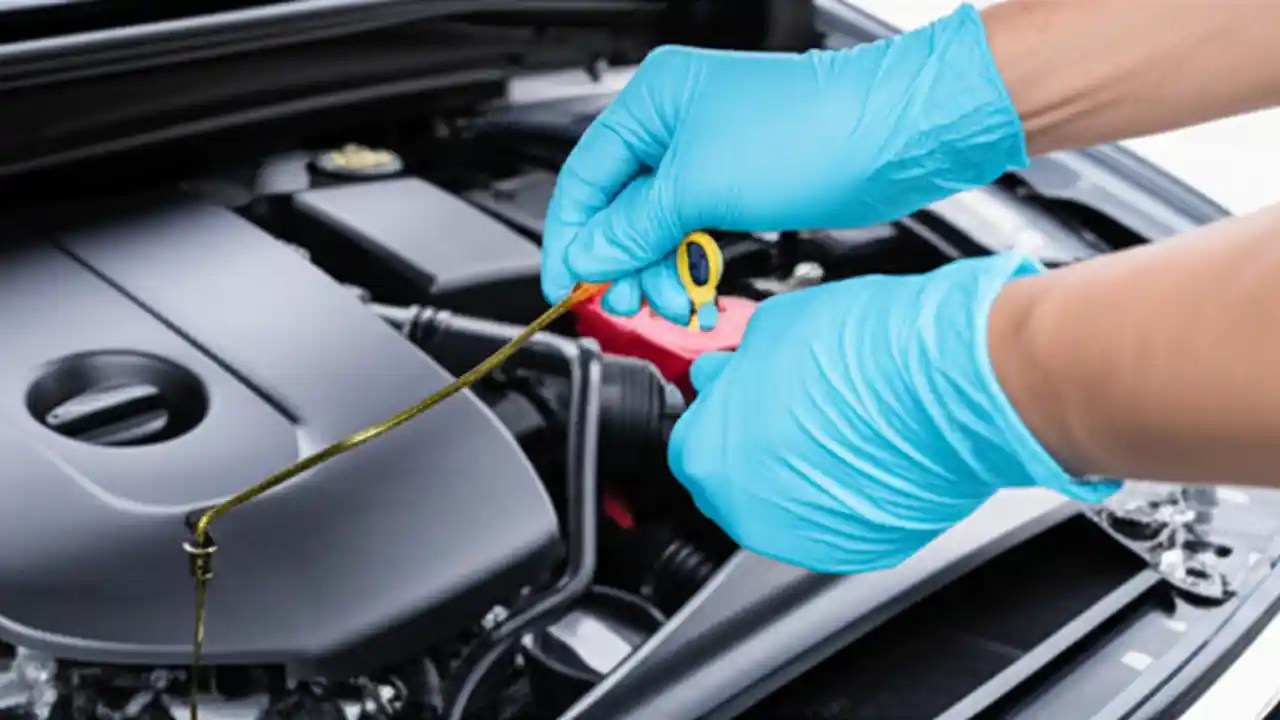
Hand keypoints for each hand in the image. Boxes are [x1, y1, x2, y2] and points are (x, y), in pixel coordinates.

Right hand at [541, 3, 1027, 325]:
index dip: (570, 235)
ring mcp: (707, 155)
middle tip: (623, 302)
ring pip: (655, 227)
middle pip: (618, 207)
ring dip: (657, 271)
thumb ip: (633, 227)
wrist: (894, 138)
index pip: (584, 175)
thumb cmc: (812, 131)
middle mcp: (674, 123)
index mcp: (652, 100)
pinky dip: (690, 266)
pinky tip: (696, 293)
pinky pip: (693, 233)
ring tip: (672, 303)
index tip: (564, 284)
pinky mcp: (738, 184)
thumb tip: (587, 256)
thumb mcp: (701, 187)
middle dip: (619, 261)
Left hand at [667, 254, 1119, 573]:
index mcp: (709, 458)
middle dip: (751, 443)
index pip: (688, 441)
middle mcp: (750, 513)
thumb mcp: (771, 329)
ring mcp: (808, 539)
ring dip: (795, 470)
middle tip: (790, 404)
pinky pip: (832, 519)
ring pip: (782, 503)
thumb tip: (724, 374)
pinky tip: (864, 448)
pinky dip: (839, 491)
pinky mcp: (862, 550)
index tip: (738, 395)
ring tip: (836, 421)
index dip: (717, 412)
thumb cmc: (872, 350)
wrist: (957, 380)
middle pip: (731, 479)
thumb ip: (733, 366)